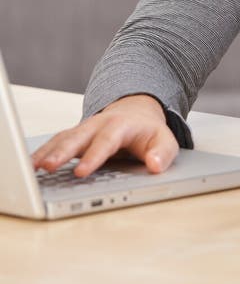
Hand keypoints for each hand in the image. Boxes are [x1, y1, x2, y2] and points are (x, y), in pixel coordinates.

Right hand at [31, 94, 178, 177]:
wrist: (137, 112)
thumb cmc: (148, 131)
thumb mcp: (165, 140)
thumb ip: (163, 153)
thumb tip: (155, 165)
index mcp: (121, 125)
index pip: (106, 141)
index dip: (93, 156)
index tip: (81, 171)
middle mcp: (99, 124)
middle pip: (78, 136)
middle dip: (63, 151)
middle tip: (49, 166)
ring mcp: (84, 129)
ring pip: (63, 138)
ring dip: (48, 152)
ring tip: (33, 168)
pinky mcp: (75, 136)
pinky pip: (56, 142)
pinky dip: (43, 152)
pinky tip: (32, 165)